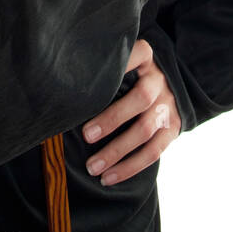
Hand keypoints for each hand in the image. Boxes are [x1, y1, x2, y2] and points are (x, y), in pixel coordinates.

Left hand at [81, 38, 180, 185]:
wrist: (167, 86)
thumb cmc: (128, 74)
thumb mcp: (121, 62)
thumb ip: (100, 67)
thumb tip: (59, 81)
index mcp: (145, 59)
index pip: (136, 54)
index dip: (121, 64)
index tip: (93, 77)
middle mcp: (159, 81)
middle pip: (141, 98)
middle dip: (113, 119)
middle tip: (86, 135)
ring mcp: (168, 106)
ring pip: (146, 130)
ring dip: (118, 151)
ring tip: (93, 167)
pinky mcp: (173, 129)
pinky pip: (153, 152)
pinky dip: (130, 167)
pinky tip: (109, 177)